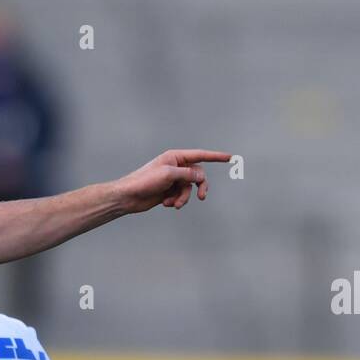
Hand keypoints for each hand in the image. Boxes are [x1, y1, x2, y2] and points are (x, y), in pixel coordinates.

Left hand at [115, 149, 232, 212]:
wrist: (128, 197)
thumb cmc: (145, 181)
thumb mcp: (169, 175)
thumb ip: (187, 174)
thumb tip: (200, 176)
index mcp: (175, 157)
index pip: (200, 155)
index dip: (216, 157)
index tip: (230, 157)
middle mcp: (175, 167)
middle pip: (198, 175)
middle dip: (199, 187)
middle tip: (201, 197)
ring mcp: (172, 180)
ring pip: (189, 189)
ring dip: (183, 198)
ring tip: (173, 204)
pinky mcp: (168, 192)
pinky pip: (180, 196)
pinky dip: (175, 201)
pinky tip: (165, 204)